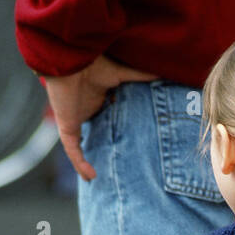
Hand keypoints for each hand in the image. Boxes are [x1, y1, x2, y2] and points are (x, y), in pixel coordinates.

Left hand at [42, 55, 158, 179]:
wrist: (69, 58)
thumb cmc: (94, 61)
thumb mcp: (123, 73)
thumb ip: (142, 76)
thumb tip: (166, 73)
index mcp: (97, 96)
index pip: (108, 114)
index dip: (117, 125)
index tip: (131, 137)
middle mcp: (85, 108)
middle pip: (95, 130)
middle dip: (101, 143)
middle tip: (118, 160)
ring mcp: (75, 119)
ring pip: (80, 144)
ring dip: (85, 160)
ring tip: (97, 176)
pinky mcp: (67, 126)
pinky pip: (73, 150)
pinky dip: (80, 163)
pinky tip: (91, 177)